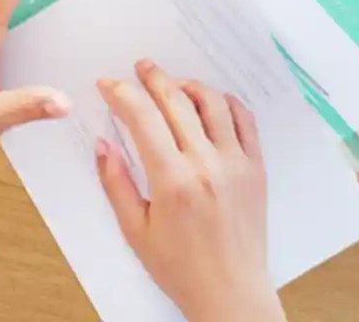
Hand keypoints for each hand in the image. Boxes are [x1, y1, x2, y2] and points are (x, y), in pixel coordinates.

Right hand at [95, 60, 285, 321]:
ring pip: (213, 103)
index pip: (143, 118)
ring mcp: (236, 164)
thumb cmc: (180, 267)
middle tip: (141, 67)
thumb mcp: (135, 230)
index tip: (109, 84)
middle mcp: (207, 166)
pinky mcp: (257, 168)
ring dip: (189, 85)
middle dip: (154, 78)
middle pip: (177, 101)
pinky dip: (226, 103)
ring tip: (173, 83)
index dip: (122, 94)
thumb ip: (116, 183)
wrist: (230, 291)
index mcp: (172, 181)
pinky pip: (245, 120)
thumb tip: (102, 142)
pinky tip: (211, 101)